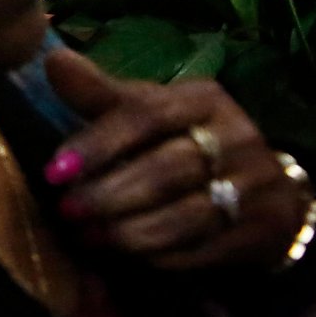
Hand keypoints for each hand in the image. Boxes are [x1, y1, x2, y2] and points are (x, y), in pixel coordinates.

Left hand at [43, 47, 309, 270]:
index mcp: (204, 99)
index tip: (55, 170)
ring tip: (90, 235)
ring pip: (188, 216)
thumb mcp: (147, 109)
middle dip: (109, 194)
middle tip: (68, 210)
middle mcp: (238, 137)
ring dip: (131, 231)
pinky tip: (127, 256)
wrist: (262, 186)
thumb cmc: (183, 139)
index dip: (98, 145)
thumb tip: (52, 60)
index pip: (146, 116)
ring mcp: (256, 187)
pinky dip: (162, 255)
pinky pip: (206, 250)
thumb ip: (99, 92)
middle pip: (167, 169)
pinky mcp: (263, 231)